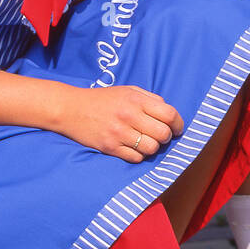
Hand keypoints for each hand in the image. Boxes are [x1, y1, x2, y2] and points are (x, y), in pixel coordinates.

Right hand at [62, 85, 183, 163]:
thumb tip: (169, 112)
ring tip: (145, 141)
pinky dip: (138, 155)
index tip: (177, 128)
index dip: (178, 124)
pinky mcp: (109, 147)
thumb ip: (150, 99)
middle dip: (166, 137)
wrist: (70, 108)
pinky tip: (133, 147)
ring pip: (151, 148)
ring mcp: (119, 133)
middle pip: (163, 134)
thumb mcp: (127, 90)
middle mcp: (129, 116)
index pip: (169, 114)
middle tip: (160, 135)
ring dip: (152, 147)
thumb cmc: (102, 99)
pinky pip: (135, 158)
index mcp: (136, 100)